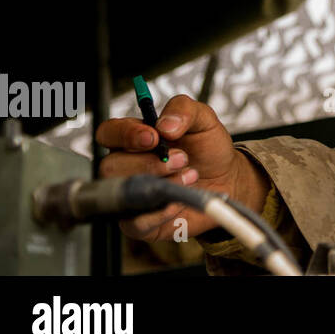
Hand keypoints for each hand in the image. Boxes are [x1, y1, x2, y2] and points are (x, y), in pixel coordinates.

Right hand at [95, 94, 269, 241]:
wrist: (226, 179)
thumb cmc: (207, 148)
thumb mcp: (203, 119)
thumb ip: (184, 110)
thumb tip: (165, 125)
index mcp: (134, 138)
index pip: (108, 133)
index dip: (126, 135)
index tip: (154, 137)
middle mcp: (126, 166)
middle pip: (111, 166)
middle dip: (149, 163)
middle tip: (182, 159)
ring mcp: (130, 195)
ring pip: (124, 193)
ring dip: (159, 185)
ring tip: (189, 176)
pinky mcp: (139, 222)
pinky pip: (136, 223)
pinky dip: (161, 212)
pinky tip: (180, 200)